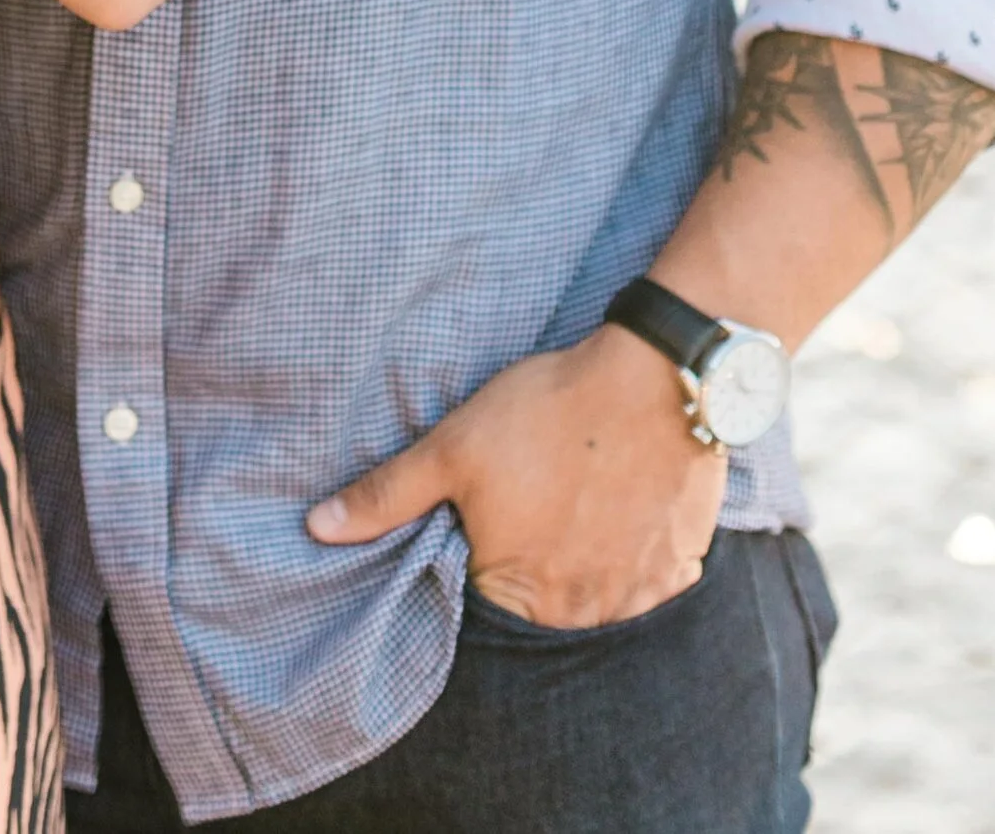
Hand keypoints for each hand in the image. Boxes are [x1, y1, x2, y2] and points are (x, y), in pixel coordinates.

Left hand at [305, 325, 724, 626]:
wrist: (652, 381)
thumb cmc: (546, 414)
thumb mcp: (452, 448)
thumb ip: (386, 497)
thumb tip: (316, 530)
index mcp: (518, 595)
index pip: (482, 606)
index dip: (476, 562)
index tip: (483, 523)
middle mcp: (579, 613)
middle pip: (540, 610)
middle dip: (529, 569)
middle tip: (536, 507)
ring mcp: (635, 597)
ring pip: (594, 599)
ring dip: (581, 567)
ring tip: (575, 506)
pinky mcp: (678, 570)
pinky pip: (646, 584)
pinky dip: (629, 556)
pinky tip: (618, 510)